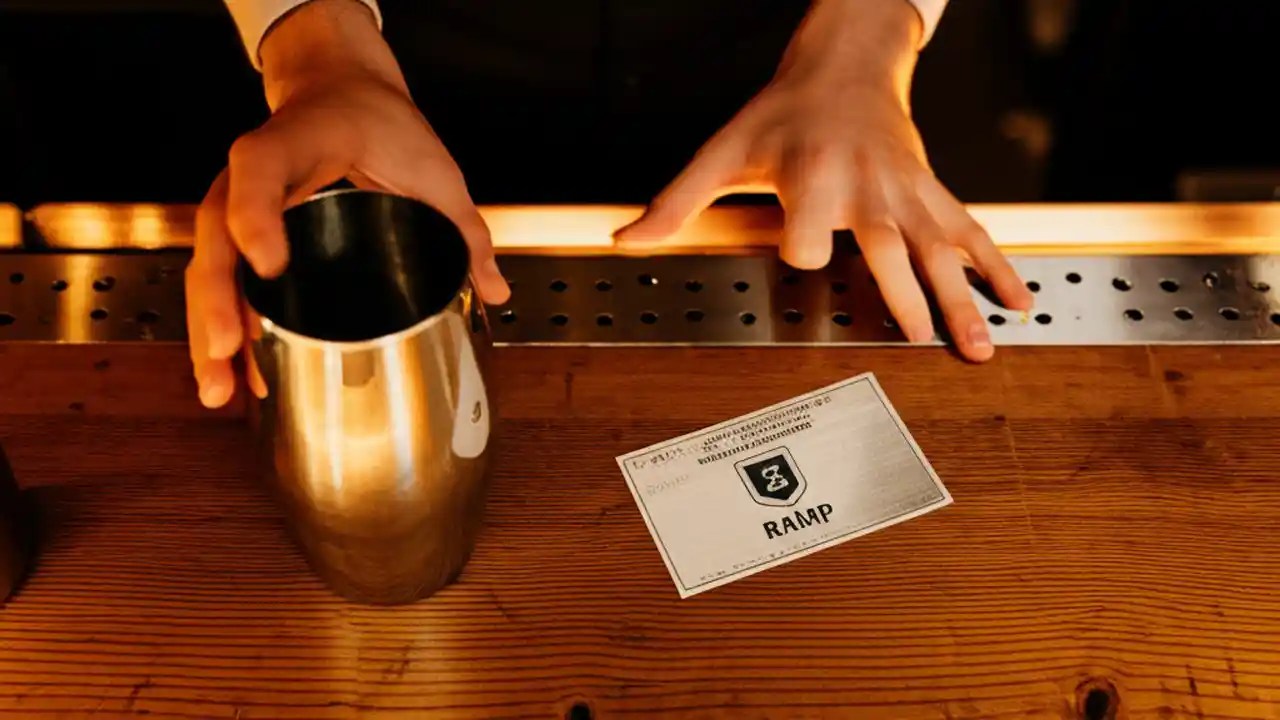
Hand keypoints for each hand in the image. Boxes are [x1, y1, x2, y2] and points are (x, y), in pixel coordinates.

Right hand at [186, 0, 506, 407]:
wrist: (341, 88)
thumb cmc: (378, 122)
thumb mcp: (430, 166)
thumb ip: (465, 228)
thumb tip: (496, 290)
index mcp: (294, 142)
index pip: (259, 170)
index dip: (256, 217)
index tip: (270, 267)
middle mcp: (251, 173)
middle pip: (216, 235)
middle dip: (216, 302)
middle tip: (228, 357)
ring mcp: (237, 200)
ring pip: (209, 264)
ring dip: (208, 329)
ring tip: (218, 390)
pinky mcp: (239, 226)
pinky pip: (221, 275)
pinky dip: (221, 324)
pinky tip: (232, 373)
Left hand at [615, 0, 1032, 361]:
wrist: (845, 66)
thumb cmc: (783, 114)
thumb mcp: (724, 150)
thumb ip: (679, 201)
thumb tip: (629, 239)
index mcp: (812, 177)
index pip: (808, 233)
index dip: (802, 249)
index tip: (801, 258)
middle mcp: (865, 187)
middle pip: (887, 247)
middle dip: (906, 294)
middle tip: (921, 341)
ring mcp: (905, 192)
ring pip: (939, 249)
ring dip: (962, 298)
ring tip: (980, 346)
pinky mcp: (931, 192)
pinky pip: (969, 231)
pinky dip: (994, 266)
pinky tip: (1016, 299)